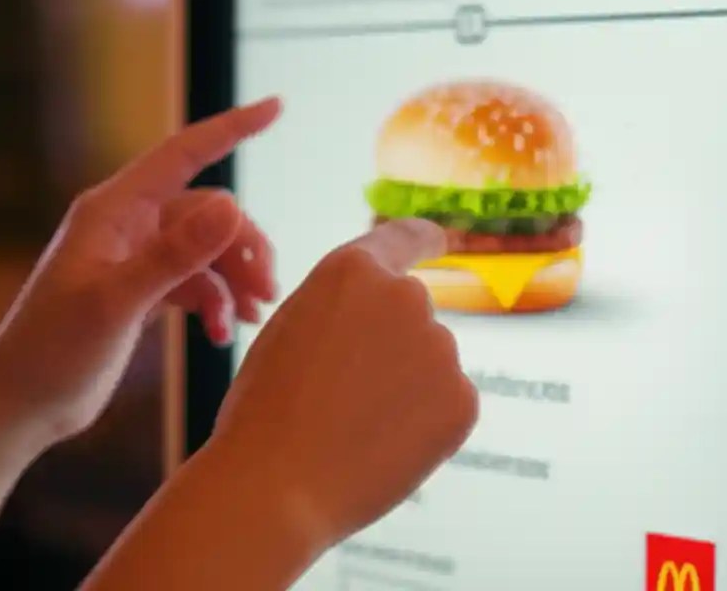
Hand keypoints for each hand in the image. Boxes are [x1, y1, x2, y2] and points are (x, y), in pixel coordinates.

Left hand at [0, 98, 281, 443]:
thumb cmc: (54, 350)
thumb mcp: (119, 302)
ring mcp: (136, 257)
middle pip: (210, 213)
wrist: (22, 404)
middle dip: (245, 246)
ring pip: (209, 249)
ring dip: (236, 279)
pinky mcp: (142, 290)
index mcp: (112, 209)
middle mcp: (127, 224)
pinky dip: (217, 302)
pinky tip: (223, 334)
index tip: (278, 106)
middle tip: (268, 291)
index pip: (183, 153)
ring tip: (252, 317)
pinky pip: (197, 281)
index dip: (232, 128)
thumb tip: (232, 203)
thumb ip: (176, 254)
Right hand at [210, 218, 478, 548]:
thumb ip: (342, 312)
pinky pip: (447, 406)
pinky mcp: (463, 399)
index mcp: (353, 271)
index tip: (444, 240)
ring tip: (352, 429)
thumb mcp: (290, 332)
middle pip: (410, 316)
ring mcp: (441, 348)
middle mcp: (406, 296)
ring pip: (428, 365)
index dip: (424, 238)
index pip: (403, 238)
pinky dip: (425, 427)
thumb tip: (379, 326)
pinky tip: (381, 448)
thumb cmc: (263, 413)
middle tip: (342, 396)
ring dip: (405, 389)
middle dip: (390, 347)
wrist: (275, 487)